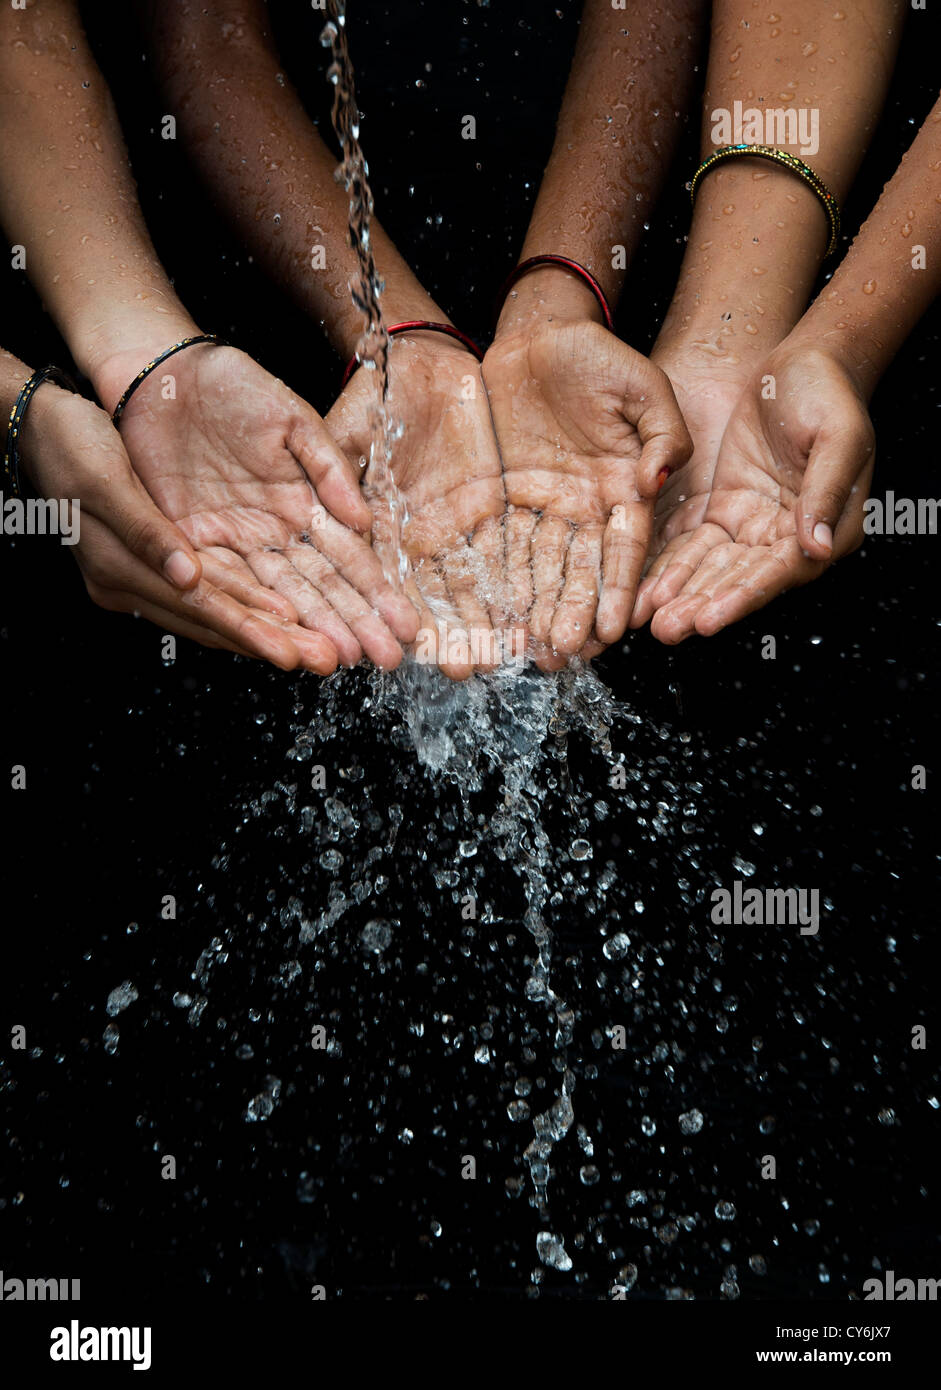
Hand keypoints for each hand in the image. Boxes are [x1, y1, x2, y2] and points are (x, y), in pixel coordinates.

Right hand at [19, 382, 329, 668]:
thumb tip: (186, 576)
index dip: (246, 625)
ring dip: (266, 633)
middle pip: (212, 621)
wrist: (43, 429)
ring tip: (316, 650)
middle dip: (271, 641)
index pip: (196, 605)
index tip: (290, 646)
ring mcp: (142, 579)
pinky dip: (245, 608)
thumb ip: (146, 531)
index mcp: (117, 567)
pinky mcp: (153, 567)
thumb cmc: (71, 445)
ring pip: (214, 615)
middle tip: (324, 659)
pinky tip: (281, 618)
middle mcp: (129, 584)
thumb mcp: (105, 481)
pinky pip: (207, 596)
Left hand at [111, 343, 417, 670]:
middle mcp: (274, 532)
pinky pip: (225, 585)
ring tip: (338, 660)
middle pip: (320, 587)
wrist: (163, 374)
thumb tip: (365, 521)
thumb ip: (329, 469)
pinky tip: (282, 640)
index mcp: (306, 503)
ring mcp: (235, 541)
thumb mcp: (294, 420)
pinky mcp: (189, 544)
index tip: (406, 624)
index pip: (350, 558)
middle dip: (354, 625)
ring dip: (309, 630)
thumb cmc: (232, 386)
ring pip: (278, 596)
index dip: (378, 592)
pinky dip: (252, 614)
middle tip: (386, 659)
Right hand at [326, 335, 514, 679]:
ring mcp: (466, 526)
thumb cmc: (376, 391)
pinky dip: (536, 582)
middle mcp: (428, 538)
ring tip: (516, 657)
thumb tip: (343, 517)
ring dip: (500, 622)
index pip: (390, 583)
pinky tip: (546, 614)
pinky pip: (524, 549)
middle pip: (443, 595)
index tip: (407, 652)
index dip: (399, 618)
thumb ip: (339, 474)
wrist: (425, 359)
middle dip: (457, 634)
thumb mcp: (346, 430)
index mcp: (383, 528)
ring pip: (488, 582)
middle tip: (467, 671)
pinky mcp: (504, 506)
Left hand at [481, 319, 691, 663]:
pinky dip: (486, 581)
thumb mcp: (643, 384)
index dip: (617, 591)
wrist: (539, 335)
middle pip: (575, 573)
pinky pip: (489, 546)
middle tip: (558, 657)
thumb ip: (663, 430)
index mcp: (621, 492)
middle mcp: (580, 511)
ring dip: (527, 613)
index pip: (622, 551)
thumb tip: (657, 478)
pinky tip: (481, 615)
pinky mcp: (496, 500)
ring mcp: (537, 509)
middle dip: (568, 618)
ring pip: (532, 571)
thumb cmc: (597, 356)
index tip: (613, 630)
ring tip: (521, 652)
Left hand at [632, 344, 874, 641]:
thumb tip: (815, 546)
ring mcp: (747, 524)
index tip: (710, 618)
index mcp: (825, 527)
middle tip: (668, 630)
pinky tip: (641, 589)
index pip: (779, 572)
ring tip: (646, 619)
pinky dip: (663, 566)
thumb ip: (827, 490)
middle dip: (701, 606)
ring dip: (677, 594)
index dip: (743, 597)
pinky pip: (686, 542)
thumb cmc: (829, 392)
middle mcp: (784, 535)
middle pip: (737, 579)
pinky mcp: (719, 509)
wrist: (799, 362)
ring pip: (708, 568)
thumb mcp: (840, 435)